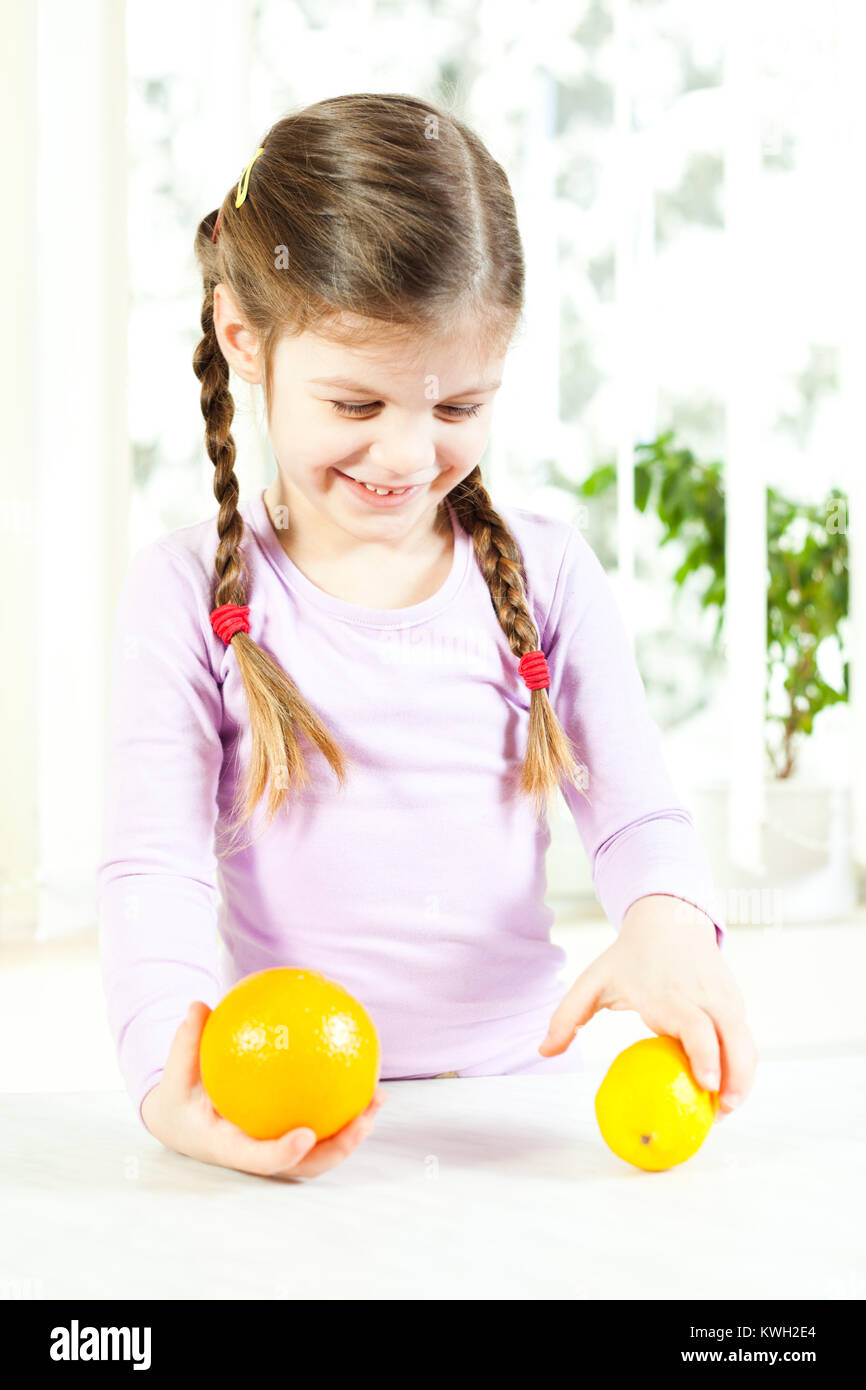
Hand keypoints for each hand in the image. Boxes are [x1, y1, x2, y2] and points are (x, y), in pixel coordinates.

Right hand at [140, 1001, 387, 1177]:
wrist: (181, 1122)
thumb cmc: (179, 1097)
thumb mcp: (175, 1074)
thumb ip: (187, 1044)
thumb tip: (199, 1006)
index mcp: (227, 1147)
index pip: (256, 1158)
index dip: (282, 1154)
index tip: (306, 1137)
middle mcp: (256, 1154)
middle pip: (303, 1165)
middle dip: (337, 1149)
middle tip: (363, 1122)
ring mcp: (275, 1148)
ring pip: (320, 1151)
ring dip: (352, 1130)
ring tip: (376, 1098)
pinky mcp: (287, 1136)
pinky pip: (320, 1125)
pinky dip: (343, 1107)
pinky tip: (361, 1077)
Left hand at [538, 894, 757, 1118]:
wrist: (668, 918)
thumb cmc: (630, 955)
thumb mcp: (594, 980)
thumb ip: (567, 1015)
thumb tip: (544, 1050)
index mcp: (670, 994)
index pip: (697, 1028)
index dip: (706, 1057)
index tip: (706, 1085)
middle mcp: (704, 997)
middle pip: (734, 1040)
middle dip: (736, 1079)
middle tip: (722, 1112)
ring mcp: (724, 998)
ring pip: (745, 1042)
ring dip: (743, 1078)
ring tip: (726, 1110)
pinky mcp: (735, 1001)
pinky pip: (744, 1037)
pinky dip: (742, 1065)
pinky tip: (727, 1090)